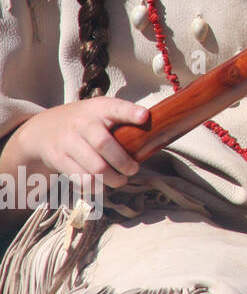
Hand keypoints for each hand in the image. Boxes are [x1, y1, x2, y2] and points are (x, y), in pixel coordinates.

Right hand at [6, 98, 147, 190]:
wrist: (42, 130)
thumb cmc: (85, 121)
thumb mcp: (100, 111)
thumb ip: (122, 118)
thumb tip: (157, 131)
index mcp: (99, 108)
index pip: (116, 107)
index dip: (130, 112)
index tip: (144, 116)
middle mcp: (82, 123)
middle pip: (105, 145)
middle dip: (124, 162)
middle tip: (133, 170)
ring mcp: (68, 141)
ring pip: (95, 167)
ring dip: (112, 179)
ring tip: (120, 180)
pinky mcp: (59, 158)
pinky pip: (81, 178)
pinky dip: (95, 187)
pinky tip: (102, 186)